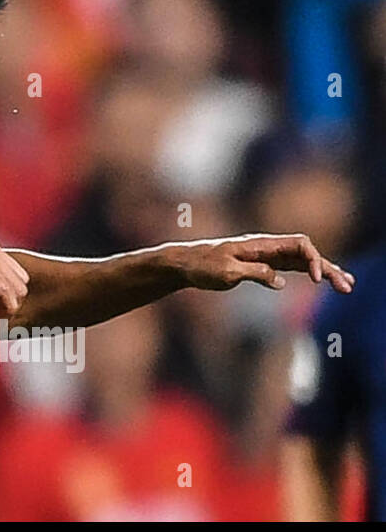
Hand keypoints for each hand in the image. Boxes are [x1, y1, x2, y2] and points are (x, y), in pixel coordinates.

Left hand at [171, 233, 354, 293]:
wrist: (184, 263)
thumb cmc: (202, 266)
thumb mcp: (226, 272)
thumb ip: (254, 273)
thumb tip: (280, 280)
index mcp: (260, 244)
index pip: (299, 244)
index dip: (313, 259)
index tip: (317, 280)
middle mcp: (266, 247)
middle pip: (306, 253)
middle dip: (329, 268)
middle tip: (347, 287)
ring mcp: (266, 255)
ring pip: (302, 260)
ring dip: (325, 271)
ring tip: (346, 286)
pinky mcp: (262, 264)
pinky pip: (291, 266)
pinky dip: (309, 272)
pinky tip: (322, 281)